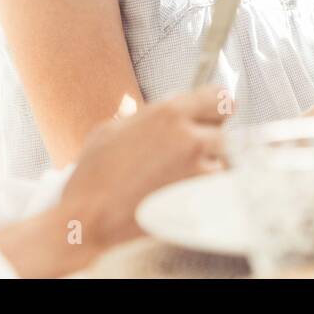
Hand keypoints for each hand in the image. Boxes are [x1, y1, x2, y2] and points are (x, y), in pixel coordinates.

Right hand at [56, 85, 229, 257]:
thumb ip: (149, 115)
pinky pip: (216, 185)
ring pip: (223, 158)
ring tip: (181, 173)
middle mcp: (189, 136)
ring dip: (210, 162)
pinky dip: (207, 187)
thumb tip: (168, 110)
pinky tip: (183, 191)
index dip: (216, 105)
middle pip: (225, 127)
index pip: (218, 97)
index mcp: (168, 112)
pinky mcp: (199, 197)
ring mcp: (197, 169)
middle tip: (194, 145)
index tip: (213, 112)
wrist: (89, 216)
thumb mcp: (115, 127)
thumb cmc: (95, 172)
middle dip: (212, 134)